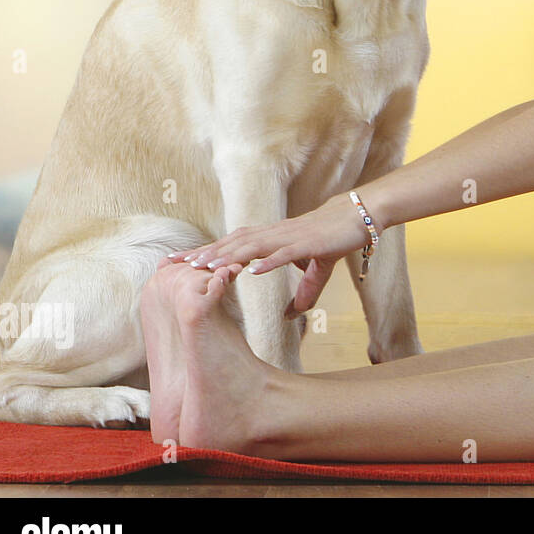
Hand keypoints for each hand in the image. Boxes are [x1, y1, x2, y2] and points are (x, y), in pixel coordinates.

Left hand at [159, 194, 372, 313]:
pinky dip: (269, 262)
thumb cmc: (333, 238)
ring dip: (229, 257)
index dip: (207, 251)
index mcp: (272, 237)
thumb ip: (302, 292)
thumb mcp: (315, 270)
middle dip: (205, 254)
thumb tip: (291, 317)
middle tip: (176, 265)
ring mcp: (291, 238)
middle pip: (233, 243)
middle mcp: (275, 234)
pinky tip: (253, 271)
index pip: (232, 243)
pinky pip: (285, 254)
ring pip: (253, 246)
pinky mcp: (309, 244)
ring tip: (206, 268)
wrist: (358, 216)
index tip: (181, 261)